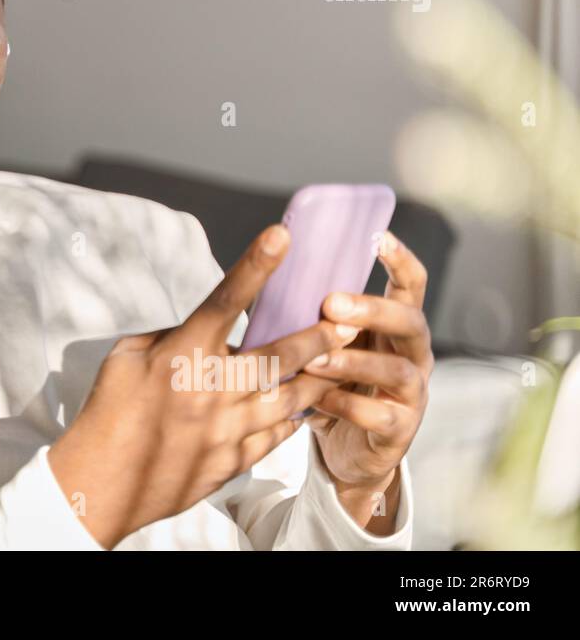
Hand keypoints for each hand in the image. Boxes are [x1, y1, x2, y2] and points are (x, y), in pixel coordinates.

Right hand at [47, 224, 357, 548]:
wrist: (102, 483)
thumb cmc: (108, 413)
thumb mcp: (128, 358)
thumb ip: (171, 337)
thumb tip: (200, 330)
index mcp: (182, 354)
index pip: (225, 299)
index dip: (256, 264)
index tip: (282, 235)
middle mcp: (212, 388)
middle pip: (280, 354)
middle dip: (320, 334)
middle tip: (350, 318)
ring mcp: (227, 428)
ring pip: (291, 397)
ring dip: (321, 376)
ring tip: (347, 360)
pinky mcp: (233, 459)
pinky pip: (277, 434)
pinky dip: (295, 416)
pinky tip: (308, 404)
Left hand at [302, 230, 433, 531]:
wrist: (347, 449)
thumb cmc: (334, 381)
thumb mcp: (328, 344)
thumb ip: (317, 317)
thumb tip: (272, 271)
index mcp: (395, 327)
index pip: (411, 286)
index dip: (400, 260)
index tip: (377, 236)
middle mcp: (413, 355)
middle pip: (411, 322)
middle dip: (373, 311)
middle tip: (332, 304)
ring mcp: (412, 393)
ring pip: (397, 370)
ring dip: (355, 361)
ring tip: (316, 359)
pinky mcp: (400, 430)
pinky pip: (380, 415)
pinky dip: (348, 406)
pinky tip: (319, 401)